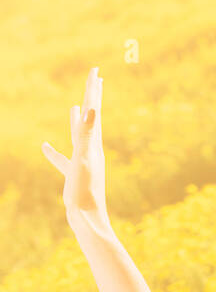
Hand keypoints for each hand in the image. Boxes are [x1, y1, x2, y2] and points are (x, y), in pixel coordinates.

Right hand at [42, 66, 110, 231]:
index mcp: (94, 143)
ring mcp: (83, 162)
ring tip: (74, 107)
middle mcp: (92, 150)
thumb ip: (88, 134)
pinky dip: (54, 152)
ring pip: (79, 136)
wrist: (88, 220)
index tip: (95, 70)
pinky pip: (63, 158)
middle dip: (92, 97)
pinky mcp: (74, 175)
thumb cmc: (86, 190)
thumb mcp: (85, 158)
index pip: (94, 110)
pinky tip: (44, 147)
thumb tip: (93, 111)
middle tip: (95, 78)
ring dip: (77, 120)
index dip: (93, 90)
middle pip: (92, 117)